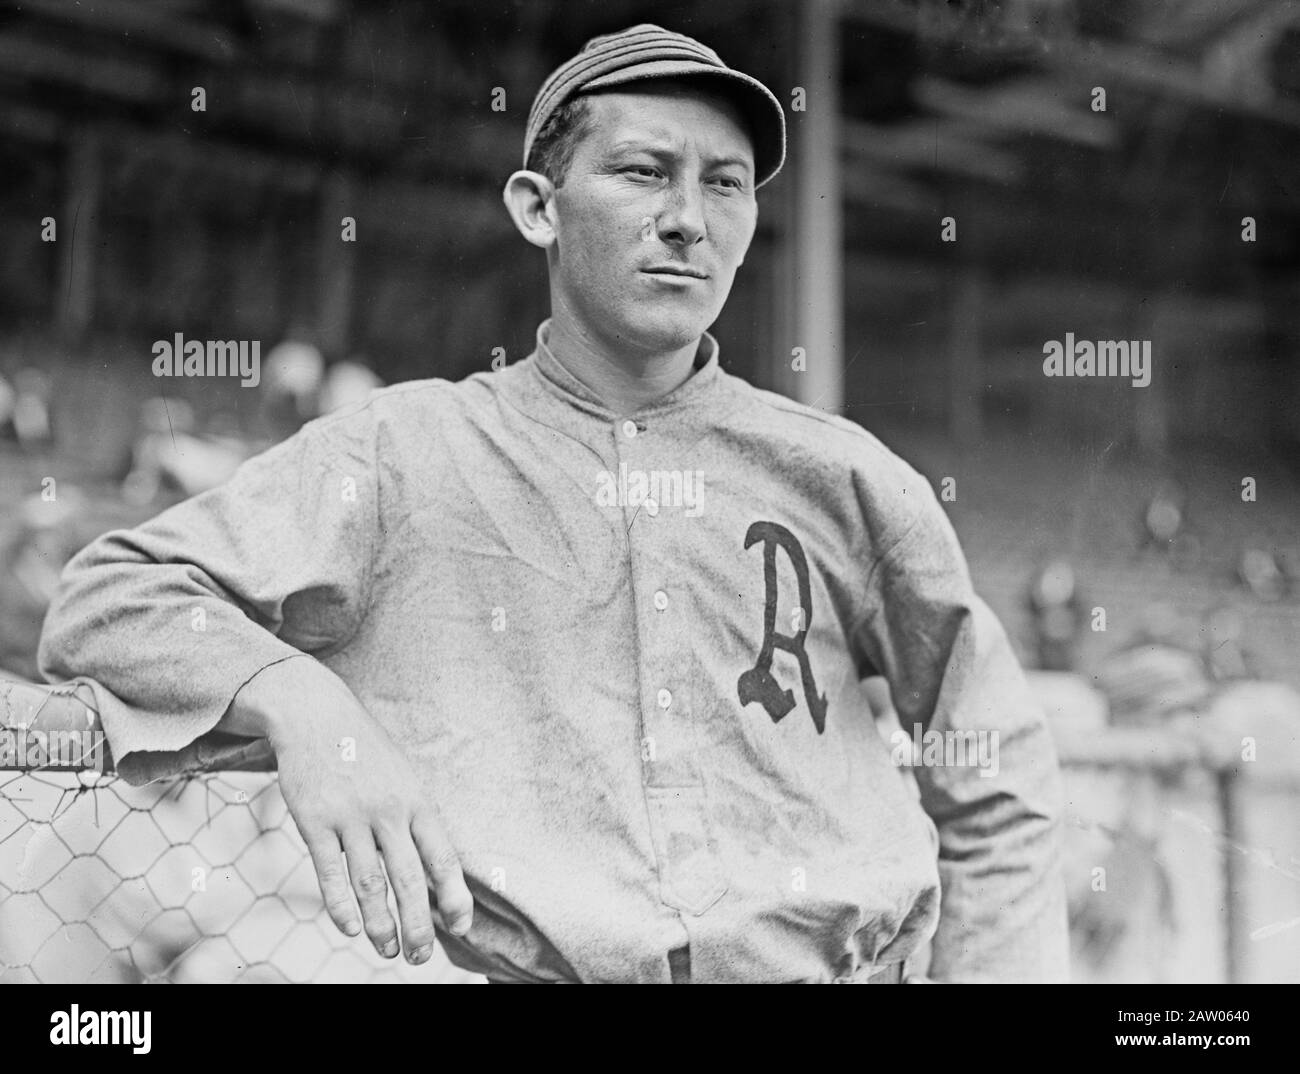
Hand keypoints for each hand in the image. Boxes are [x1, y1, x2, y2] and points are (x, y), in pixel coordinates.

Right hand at [229, 657, 473, 963]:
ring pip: (370, 884)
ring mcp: (351, 817)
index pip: (443, 859)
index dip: (453, 898)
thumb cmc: (368, 754)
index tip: (460, 928)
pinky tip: (350, 928)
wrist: (317, 715)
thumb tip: (434, 872)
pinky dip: (341, 905)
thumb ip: (417, 821)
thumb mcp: (405, 778)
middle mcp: (389, 812)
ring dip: (380, 925)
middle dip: (418, 925)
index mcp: (418, 802)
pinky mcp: (315, 822)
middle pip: (409, 880)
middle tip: (420, 957)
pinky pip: (330, 872)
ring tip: (388, 950)